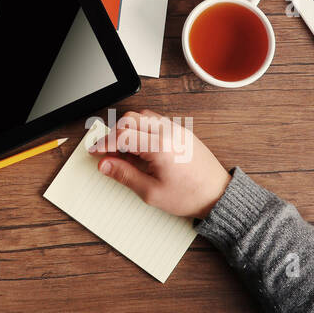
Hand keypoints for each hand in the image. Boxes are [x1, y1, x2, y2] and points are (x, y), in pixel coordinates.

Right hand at [89, 110, 230, 219]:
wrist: (218, 195)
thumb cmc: (190, 196)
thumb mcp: (151, 192)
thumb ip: (124, 175)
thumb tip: (104, 164)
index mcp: (159, 146)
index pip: (122, 135)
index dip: (104, 143)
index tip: (95, 151)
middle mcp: (167, 132)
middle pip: (129, 119)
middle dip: (114, 134)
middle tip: (108, 152)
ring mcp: (176, 129)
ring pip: (142, 117)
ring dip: (128, 129)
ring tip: (125, 150)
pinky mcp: (181, 131)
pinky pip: (155, 120)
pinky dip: (142, 128)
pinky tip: (140, 146)